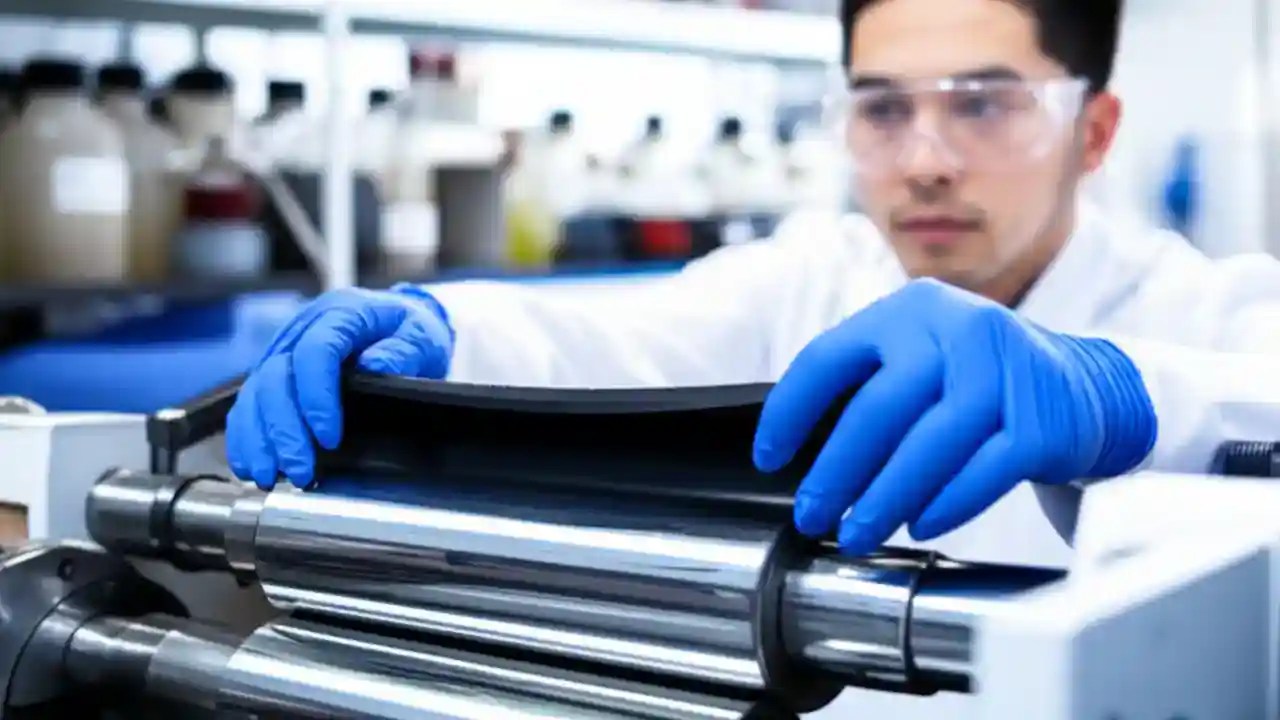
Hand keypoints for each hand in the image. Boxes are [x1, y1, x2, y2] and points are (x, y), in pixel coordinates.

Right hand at [226, 286, 453, 489]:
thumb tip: (376, 365)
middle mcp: (303, 329)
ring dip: (258, 438)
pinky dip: (245, 435)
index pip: (316, 352)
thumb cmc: (408, 330)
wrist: (396, 320)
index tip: (329, 439)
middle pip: (276, 377)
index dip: (317, 398)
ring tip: (269, 476)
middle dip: (284, 430)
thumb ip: (404, 350)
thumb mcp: (422, 335)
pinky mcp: (273, 371)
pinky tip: (251, 464)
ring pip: (255, 392)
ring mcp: (283, 350)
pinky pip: (248, 402)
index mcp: (341, 314)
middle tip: (300, 471)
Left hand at [753, 279, 1155, 554]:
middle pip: (879, 406)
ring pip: (932, 441)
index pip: (829, 358)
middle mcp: (957, 328)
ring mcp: (1005, 369)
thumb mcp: (924, 359)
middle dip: (836, 471)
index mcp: (910, 311)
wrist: (1086, 388)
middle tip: (812, 515)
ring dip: (886, 497)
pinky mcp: (1042, 417)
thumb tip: (798, 452)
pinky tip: (920, 525)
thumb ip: (869, 386)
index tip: (767, 458)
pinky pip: (986, 469)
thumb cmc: (980, 382)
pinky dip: (948, 502)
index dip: (788, 412)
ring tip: (857, 533)